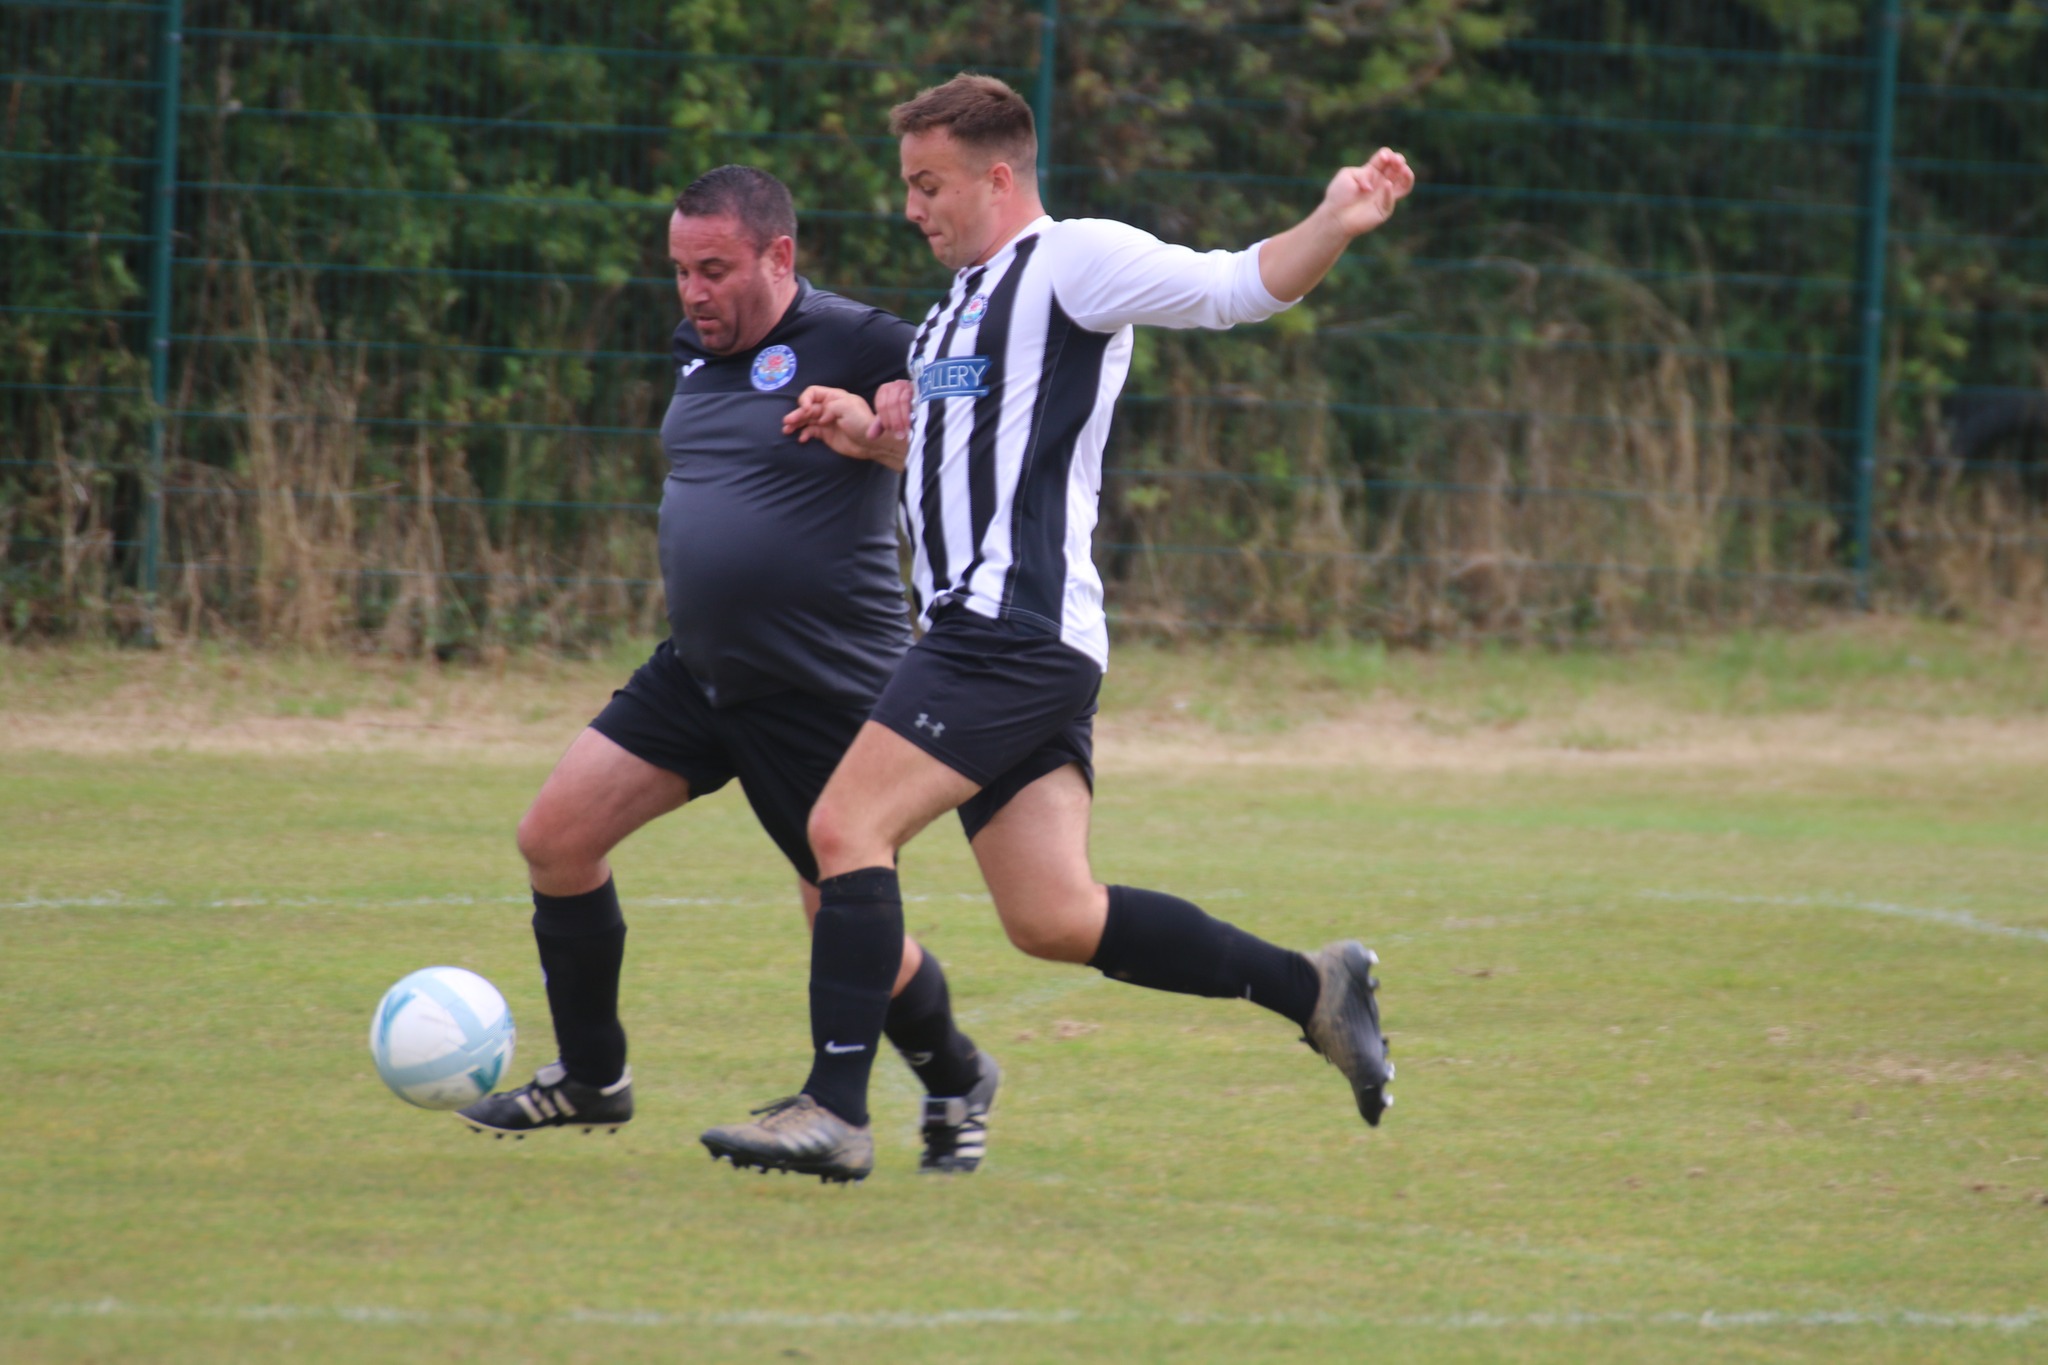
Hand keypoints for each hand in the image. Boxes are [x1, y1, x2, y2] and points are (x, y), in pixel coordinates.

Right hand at [783, 385, 908, 470]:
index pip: (812, 393)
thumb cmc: (862, 422)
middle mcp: (828, 407)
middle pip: (807, 408)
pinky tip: (802, 439)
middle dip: (796, 413)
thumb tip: (820, 418)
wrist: (872, 442)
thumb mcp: (848, 407)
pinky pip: (811, 432)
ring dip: (796, 424)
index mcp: (834, 397)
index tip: (806, 410)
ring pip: (806, 420)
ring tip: (787, 430)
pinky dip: (804, 434)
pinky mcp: (826, 434)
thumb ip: (830, 407)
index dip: (805, 400)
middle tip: (787, 422)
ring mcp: (826, 421)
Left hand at [867, 379, 913, 443]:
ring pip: (900, 401)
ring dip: (901, 419)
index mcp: (885, 390)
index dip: (885, 419)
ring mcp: (908, 385)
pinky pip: (912, 399)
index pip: (881, 404)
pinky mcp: (919, 389)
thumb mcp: (891, 418)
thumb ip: (880, 426)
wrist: (924, 404)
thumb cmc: (904, 412)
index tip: (890, 430)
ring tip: (905, 432)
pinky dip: (909, 414)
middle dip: (894, 421)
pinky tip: (911, 424)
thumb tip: (870, 436)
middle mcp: (896, 385)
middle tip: (899, 435)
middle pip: (891, 403)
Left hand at [1319, 148, 1414, 239]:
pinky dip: (1390, 192)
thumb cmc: (1338, 195)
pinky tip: (1387, 185)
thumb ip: (1362, 173)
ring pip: (1404, 184)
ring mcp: (1384, 195)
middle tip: (1397, 161)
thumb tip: (1372, 185)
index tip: (1383, 157)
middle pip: (1397, 168)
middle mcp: (1381, 182)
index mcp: (1372, 171)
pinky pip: (1392, 199)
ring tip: (1404, 170)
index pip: (1386, 158)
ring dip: (1407, 176)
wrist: (1335, 216)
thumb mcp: (1347, 175)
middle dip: (1399, 162)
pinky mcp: (1384, 209)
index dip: (1387, 155)